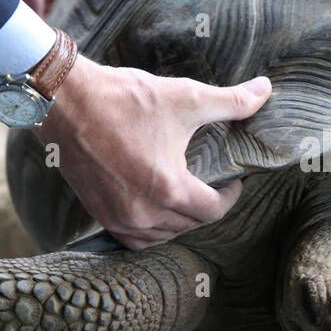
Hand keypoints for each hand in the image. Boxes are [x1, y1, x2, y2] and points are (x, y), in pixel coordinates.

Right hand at [37, 57, 271, 248]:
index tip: (233, 180)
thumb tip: (265, 91)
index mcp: (168, 189)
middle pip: (190, 225)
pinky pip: (134, 239)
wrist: (65, 101)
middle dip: (205, 207)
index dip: (230, 196)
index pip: (214, 211)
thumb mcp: (185, 97)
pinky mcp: (99, 214)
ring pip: (162, 236)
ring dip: (179, 221)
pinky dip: (150, 232)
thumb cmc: (124, 99)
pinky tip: (157, 211)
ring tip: (187, 197)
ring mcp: (118, 217)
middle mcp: (143, 212)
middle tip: (211, 185)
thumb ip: (231, 101)